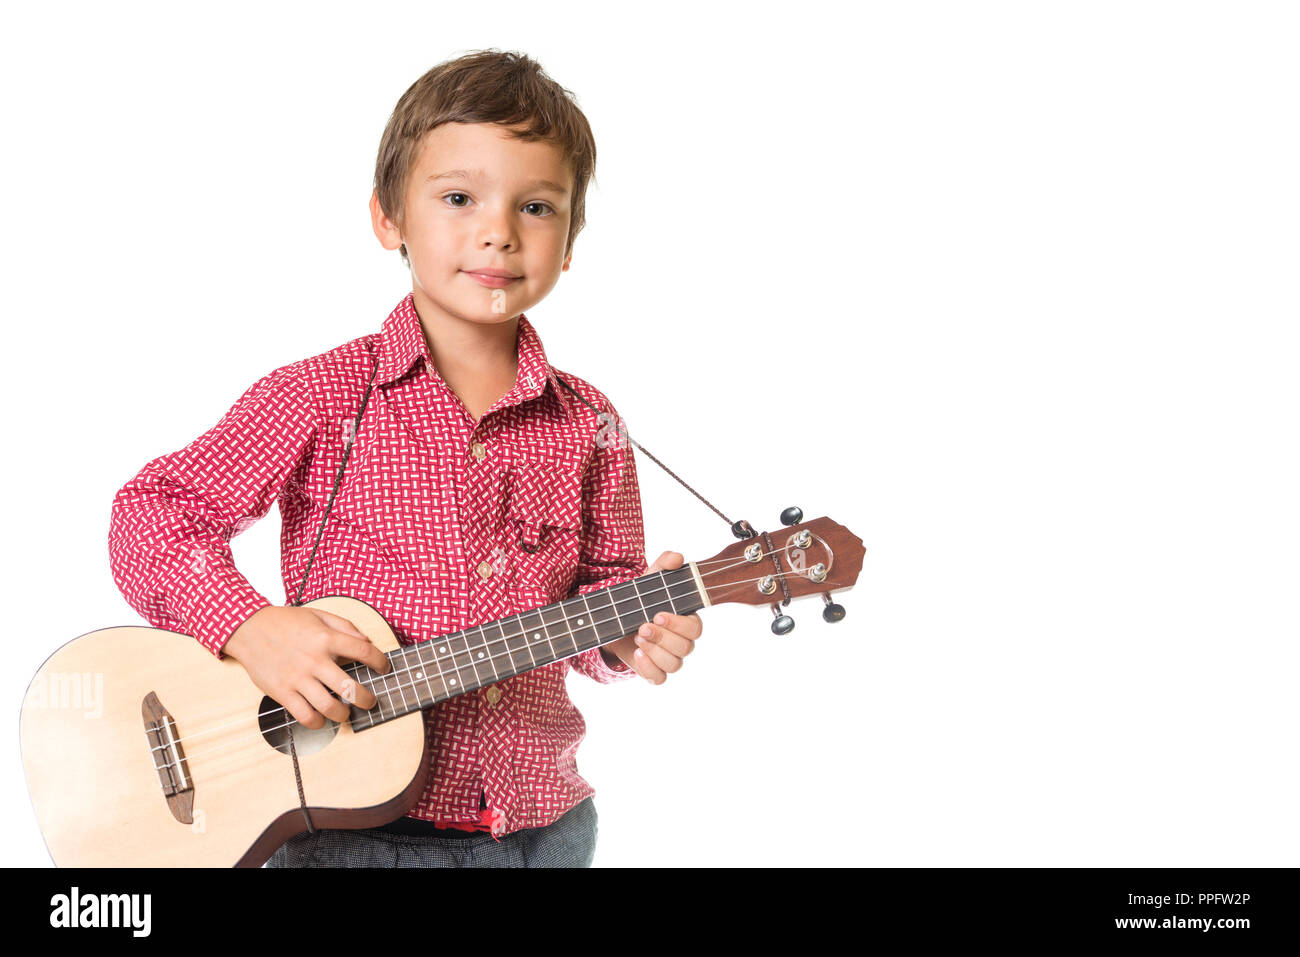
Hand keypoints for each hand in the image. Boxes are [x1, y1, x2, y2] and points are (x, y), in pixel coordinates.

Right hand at [222, 605, 391, 728]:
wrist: (249, 628)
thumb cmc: (286, 621)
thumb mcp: (319, 615)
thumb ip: (345, 626)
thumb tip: (367, 642)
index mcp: (326, 638)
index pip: (364, 652)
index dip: (380, 662)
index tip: (384, 668)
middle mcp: (314, 660)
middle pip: (350, 688)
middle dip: (366, 699)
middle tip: (370, 701)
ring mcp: (298, 678)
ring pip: (329, 707)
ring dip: (343, 714)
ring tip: (346, 712)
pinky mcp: (282, 692)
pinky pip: (304, 715)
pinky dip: (318, 723)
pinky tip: (322, 719)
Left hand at [602, 551, 703, 683]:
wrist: (616, 618)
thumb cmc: (640, 599)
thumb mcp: (649, 579)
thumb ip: (664, 565)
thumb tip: (677, 557)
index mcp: (687, 620)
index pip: (695, 628)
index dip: (678, 624)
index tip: (657, 614)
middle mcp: (682, 641)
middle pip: (685, 648)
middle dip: (662, 637)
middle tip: (642, 626)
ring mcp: (670, 658)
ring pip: (673, 664)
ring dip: (654, 652)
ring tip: (637, 637)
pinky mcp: (655, 671)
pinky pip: (660, 679)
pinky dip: (649, 669)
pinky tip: (637, 654)